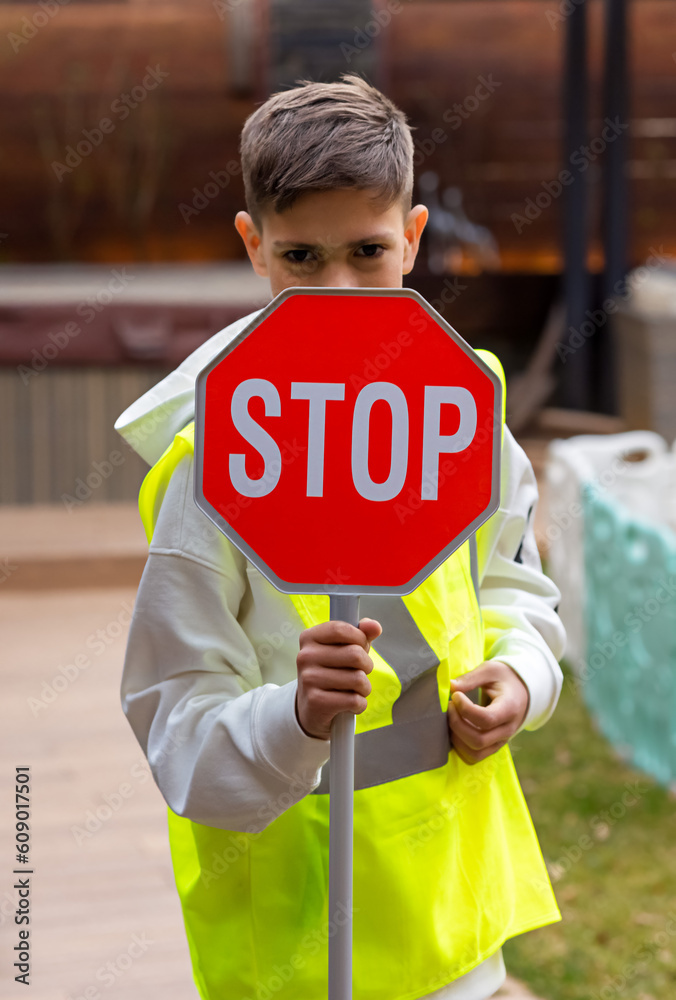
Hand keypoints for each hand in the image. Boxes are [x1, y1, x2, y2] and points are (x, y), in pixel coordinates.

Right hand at [295, 618, 381, 739]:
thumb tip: (375, 626)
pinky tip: (350, 704)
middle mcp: (305, 656)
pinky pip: (354, 700)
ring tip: (355, 689)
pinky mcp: (316, 701)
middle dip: (367, 666)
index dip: (359, 638)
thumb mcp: (343, 649)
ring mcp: (309, 679)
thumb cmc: (331, 672)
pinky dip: (360, 704)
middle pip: (355, 654)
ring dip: (364, 687)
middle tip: (359, 672)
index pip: (341, 629)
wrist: (311, 708)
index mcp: (309, 637)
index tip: (360, 647)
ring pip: (358, 679)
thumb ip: (361, 635)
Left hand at [447, 660, 529, 764]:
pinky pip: (473, 757)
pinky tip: (455, 728)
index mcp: (509, 709)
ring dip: (456, 738)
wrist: (521, 692)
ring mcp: (500, 742)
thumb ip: (471, 678)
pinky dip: (459, 747)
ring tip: (452, 717)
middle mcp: (507, 730)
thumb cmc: (504, 679)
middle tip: (449, 706)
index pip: (486, 719)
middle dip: (457, 724)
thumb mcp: (490, 670)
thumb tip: (450, 687)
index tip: (456, 695)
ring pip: (474, 753)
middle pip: (478, 740)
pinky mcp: (492, 747)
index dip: (465, 709)